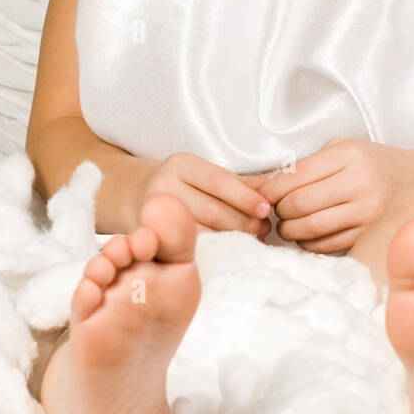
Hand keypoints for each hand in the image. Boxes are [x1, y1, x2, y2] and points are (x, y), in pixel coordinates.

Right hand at [144, 152, 271, 239]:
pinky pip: (192, 247)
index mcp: (181, 165)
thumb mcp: (204, 173)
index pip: (218, 181)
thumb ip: (240, 181)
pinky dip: (216, 248)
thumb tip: (277, 183)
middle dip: (244, 221)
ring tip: (253, 237)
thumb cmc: (182, 182)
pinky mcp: (156, 240)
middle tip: (264, 228)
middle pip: (213, 210)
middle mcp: (165, 188)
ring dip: (234, 237)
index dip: (245, 196)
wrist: (136, 193)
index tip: (267, 208)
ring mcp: (157, 217)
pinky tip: (231, 248)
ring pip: (204, 232)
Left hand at [250, 138, 410, 252]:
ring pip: (311, 228)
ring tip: (287, 224)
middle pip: (299, 205)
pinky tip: (306, 234)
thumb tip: (263, 187)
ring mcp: (367, 213)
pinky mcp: (368, 235)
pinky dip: (308, 243)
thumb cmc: (367, 162)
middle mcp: (359, 184)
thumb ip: (304, 165)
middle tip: (275, 210)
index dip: (270, 190)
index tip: (262, 196)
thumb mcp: (339, 149)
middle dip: (279, 211)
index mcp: (347, 156)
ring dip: (289, 230)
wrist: (412, 180)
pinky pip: (327, 245)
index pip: (295, 177)